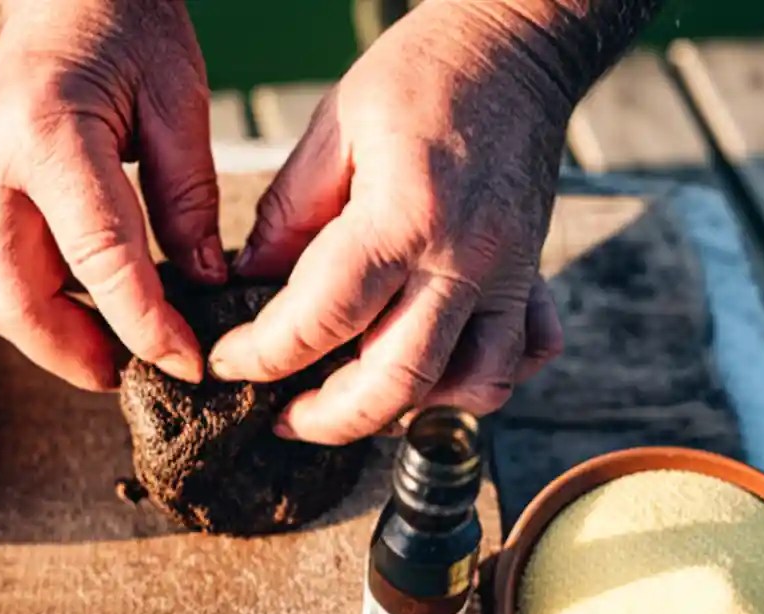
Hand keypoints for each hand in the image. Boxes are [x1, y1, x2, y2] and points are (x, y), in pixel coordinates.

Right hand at [0, 0, 225, 389]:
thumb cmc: (129, 25)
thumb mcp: (180, 102)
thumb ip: (189, 199)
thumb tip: (200, 284)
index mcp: (50, 137)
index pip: (101, 259)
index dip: (146, 325)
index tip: (187, 363)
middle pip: (15, 294)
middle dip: (76, 353)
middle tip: (130, 375)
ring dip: (36, 331)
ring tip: (97, 346)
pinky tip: (32, 291)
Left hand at [208, 0, 570, 444]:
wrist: (516, 45)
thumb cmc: (420, 74)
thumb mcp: (333, 126)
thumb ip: (289, 213)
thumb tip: (248, 282)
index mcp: (404, 214)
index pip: (324, 316)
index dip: (264, 354)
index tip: (230, 363)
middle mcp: (465, 258)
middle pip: (397, 381)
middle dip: (328, 418)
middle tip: (283, 416)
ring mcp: (509, 275)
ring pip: (472, 386)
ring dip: (408, 409)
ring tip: (355, 394)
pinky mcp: (533, 276)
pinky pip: (524, 357)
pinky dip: (480, 379)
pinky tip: (437, 366)